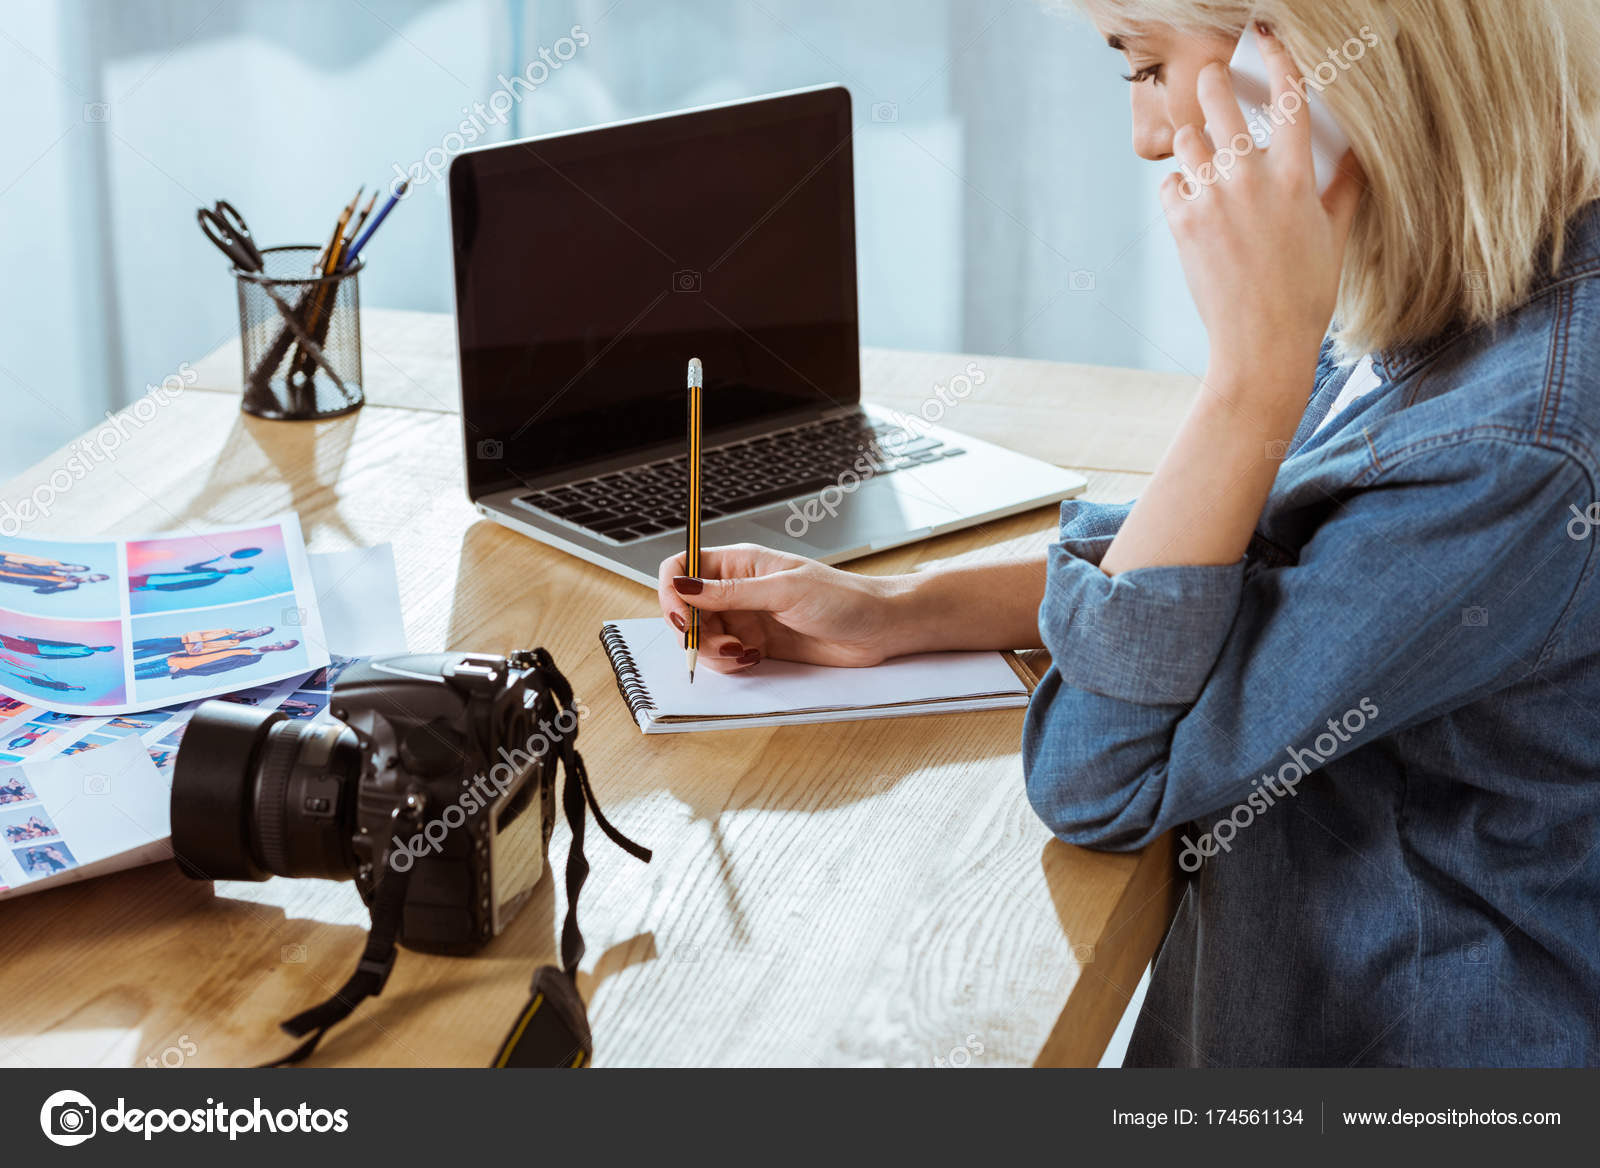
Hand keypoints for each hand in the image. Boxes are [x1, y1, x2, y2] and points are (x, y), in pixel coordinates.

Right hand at [656, 543, 902, 673]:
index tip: (682, 618)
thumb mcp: (783, 590)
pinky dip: (729, 663)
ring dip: (713, 652)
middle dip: (693, 632)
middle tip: (719, 644)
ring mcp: (746, 617)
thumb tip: (685, 587)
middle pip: (686, 609)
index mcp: (739, 563)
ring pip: (703, 637)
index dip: (671, 592)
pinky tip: (752, 659)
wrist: (878, 628)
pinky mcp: (757, 644)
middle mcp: (737, 589)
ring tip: (742, 653)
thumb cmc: (843, 597)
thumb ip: (731, 592)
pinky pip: (724, 656)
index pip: (682, 567)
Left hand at [1162, 24, 1363, 391]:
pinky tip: (1193, 205)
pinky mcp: (1182, 223)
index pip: (1289, 100)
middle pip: (1221, 103)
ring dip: (1194, 142)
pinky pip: (1169, 183)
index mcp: (1296, 179)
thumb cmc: (1306, 293)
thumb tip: (1360, 154)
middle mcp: (1251, 181)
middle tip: (1213, 80)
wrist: (1261, 343)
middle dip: (1214, 84)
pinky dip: (1178, 189)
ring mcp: (1213, 200)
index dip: (1279, 62)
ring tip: (1202, 155)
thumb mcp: (1335, 236)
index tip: (1268, 41)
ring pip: (1187, 139)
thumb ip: (1344, 188)